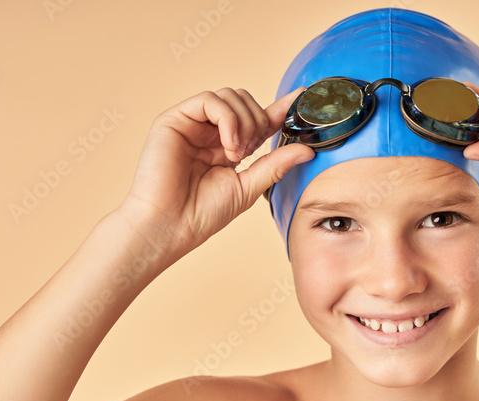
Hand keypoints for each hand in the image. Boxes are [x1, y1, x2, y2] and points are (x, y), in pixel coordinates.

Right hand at [120, 86, 314, 252]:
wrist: (171, 225)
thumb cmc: (202, 213)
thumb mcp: (249, 186)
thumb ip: (275, 164)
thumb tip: (307, 150)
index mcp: (226, 147)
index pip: (257, 118)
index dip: (280, 107)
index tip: (301, 97)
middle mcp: (209, 132)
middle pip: (245, 101)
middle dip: (258, 123)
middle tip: (249, 154)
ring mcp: (191, 123)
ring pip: (230, 96)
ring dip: (243, 122)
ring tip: (235, 154)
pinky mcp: (175, 119)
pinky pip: (210, 100)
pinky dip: (227, 119)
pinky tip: (227, 145)